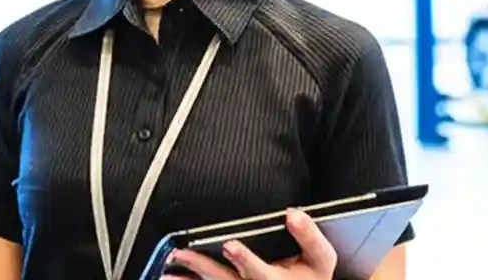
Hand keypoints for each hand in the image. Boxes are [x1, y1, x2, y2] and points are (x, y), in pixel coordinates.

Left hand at [160, 209, 336, 279]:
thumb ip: (309, 237)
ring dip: (189, 278)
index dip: (245, 259)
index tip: (229, 244)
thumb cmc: (309, 277)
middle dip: (205, 267)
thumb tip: (293, 213)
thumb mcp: (319, 260)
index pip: (261, 273)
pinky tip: (168, 277)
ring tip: (168, 267)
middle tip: (184, 253)